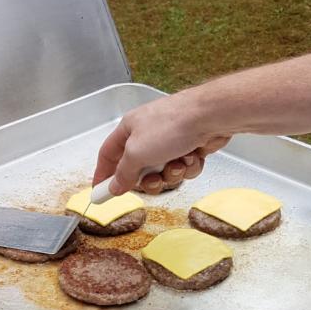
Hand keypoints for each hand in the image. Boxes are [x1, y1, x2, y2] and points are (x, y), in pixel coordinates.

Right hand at [93, 91, 231, 194]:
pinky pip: (183, 168)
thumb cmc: (171, 125)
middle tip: (154, 180)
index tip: (100, 192)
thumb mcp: (137, 153)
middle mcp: (148, 134)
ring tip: (178, 163)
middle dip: (148, 179)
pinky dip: (188, 167)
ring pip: (163, 172)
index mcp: (129, 129)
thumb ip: (123, 173)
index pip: (108, 154)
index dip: (103, 174)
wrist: (210, 117)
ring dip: (171, 173)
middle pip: (139, 169)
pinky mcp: (190, 146)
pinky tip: (193, 156)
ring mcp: (170, 140)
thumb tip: (113, 187)